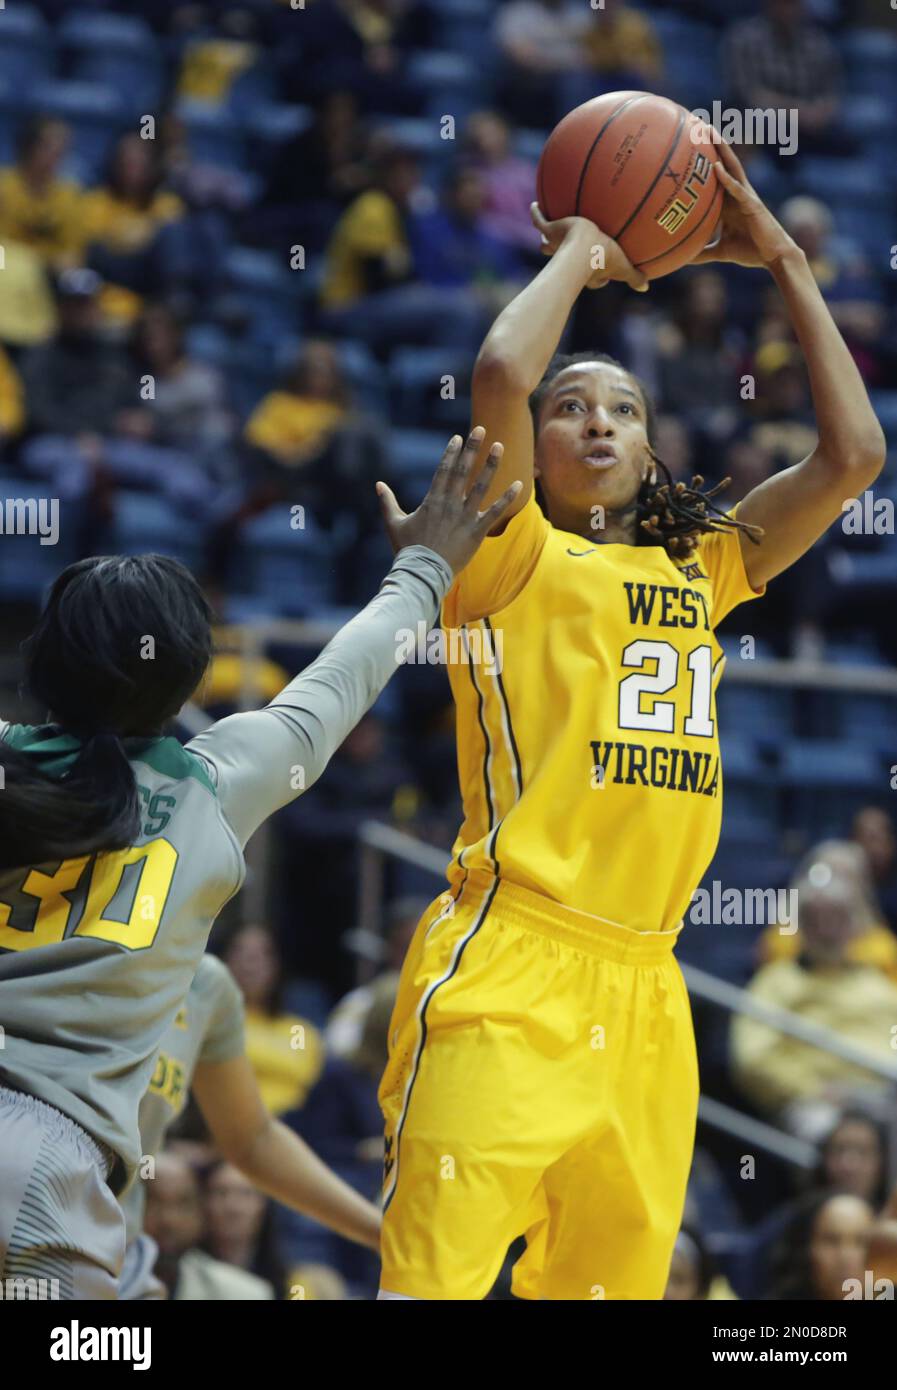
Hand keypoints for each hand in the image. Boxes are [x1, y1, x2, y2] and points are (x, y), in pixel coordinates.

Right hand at [376, 427, 521, 573]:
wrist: (423, 573)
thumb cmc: (407, 550)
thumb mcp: (394, 524)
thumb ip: (387, 502)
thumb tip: (378, 484)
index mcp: (432, 501)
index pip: (444, 470)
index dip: (451, 452)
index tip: (459, 437)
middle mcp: (450, 504)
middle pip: (463, 471)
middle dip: (472, 449)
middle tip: (481, 429)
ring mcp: (464, 517)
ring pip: (481, 486)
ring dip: (491, 465)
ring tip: (499, 446)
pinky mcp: (477, 531)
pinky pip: (495, 512)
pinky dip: (507, 498)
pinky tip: (519, 484)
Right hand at [530, 202, 647, 290]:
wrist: (584, 246)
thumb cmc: (603, 258)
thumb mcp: (623, 267)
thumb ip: (634, 277)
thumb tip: (646, 288)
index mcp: (585, 269)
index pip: (592, 278)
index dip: (599, 279)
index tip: (605, 276)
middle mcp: (567, 258)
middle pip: (562, 259)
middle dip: (563, 257)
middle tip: (565, 250)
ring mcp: (557, 244)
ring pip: (547, 245)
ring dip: (547, 241)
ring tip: (547, 230)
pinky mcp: (551, 231)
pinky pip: (540, 221)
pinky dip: (536, 213)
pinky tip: (535, 204)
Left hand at [692, 139, 796, 269]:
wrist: (773, 257)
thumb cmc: (750, 251)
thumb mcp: (720, 251)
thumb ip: (702, 253)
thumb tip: (682, 260)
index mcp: (728, 202)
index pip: (713, 175)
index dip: (703, 159)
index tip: (687, 143)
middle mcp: (737, 193)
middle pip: (722, 162)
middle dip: (711, 143)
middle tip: (696, 123)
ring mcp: (745, 196)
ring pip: (731, 167)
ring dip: (720, 149)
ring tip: (708, 131)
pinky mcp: (752, 205)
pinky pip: (737, 189)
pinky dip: (726, 178)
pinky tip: (715, 167)